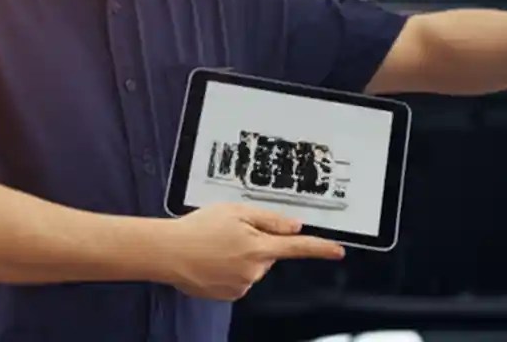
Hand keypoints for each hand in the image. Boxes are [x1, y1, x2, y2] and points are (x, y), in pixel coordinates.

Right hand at [161, 203, 344, 300]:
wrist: (167, 253)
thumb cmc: (197, 228)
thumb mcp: (235, 212)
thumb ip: (268, 219)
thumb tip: (294, 227)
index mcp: (259, 247)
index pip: (297, 248)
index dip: (320, 248)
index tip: (338, 250)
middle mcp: (254, 270)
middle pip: (269, 254)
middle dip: (256, 243)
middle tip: (231, 232)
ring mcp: (241, 286)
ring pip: (252, 267)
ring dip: (240, 256)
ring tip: (214, 246)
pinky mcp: (228, 295)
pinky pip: (238, 279)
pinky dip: (228, 269)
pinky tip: (210, 260)